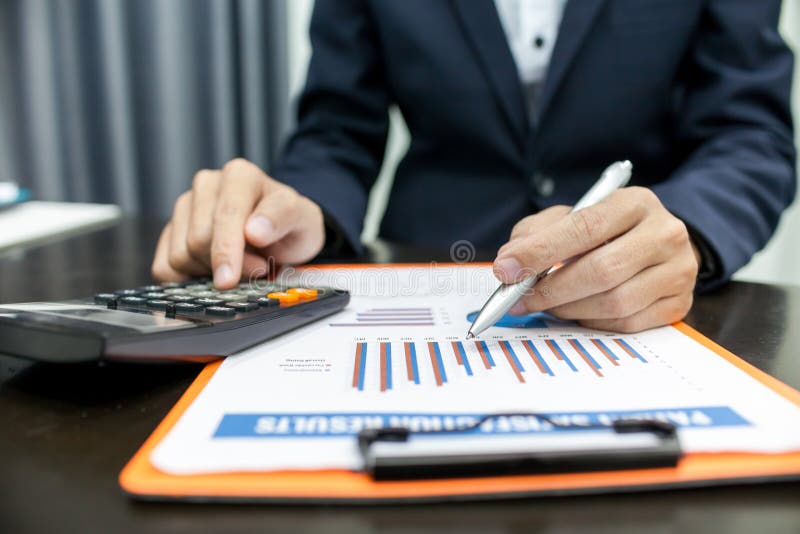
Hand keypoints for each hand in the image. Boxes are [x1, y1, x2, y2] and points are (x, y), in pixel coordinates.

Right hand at [151, 158, 324, 288]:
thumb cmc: (289, 225)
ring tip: (240, 265)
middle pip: (199, 239)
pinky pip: (165, 267)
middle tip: (258, 268)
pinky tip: (214, 272)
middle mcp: (207, 185)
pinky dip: (188, 280)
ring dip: (210, 273)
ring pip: (180, 255)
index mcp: (239, 175)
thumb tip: (254, 231)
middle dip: (227, 264)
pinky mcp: (171, 231)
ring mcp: (185, 206)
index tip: (229, 279)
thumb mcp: (302, 219)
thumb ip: (282, 218)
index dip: (226, 251)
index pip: (225, 216)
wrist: (280, 232)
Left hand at [493, 187, 700, 332]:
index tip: (506, 269)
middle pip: (602, 270)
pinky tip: (577, 311)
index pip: (585, 228)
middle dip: (551, 290)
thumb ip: (535, 233)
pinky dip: (593, 321)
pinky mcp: (679, 303)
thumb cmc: (603, 232)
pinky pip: (627, 324)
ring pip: (615, 302)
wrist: (655, 244)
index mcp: (635, 203)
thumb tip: (510, 262)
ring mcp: (679, 271)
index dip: (541, 251)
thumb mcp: (568, 218)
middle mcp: (665, 233)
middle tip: (518, 299)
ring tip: (546, 305)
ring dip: (569, 309)